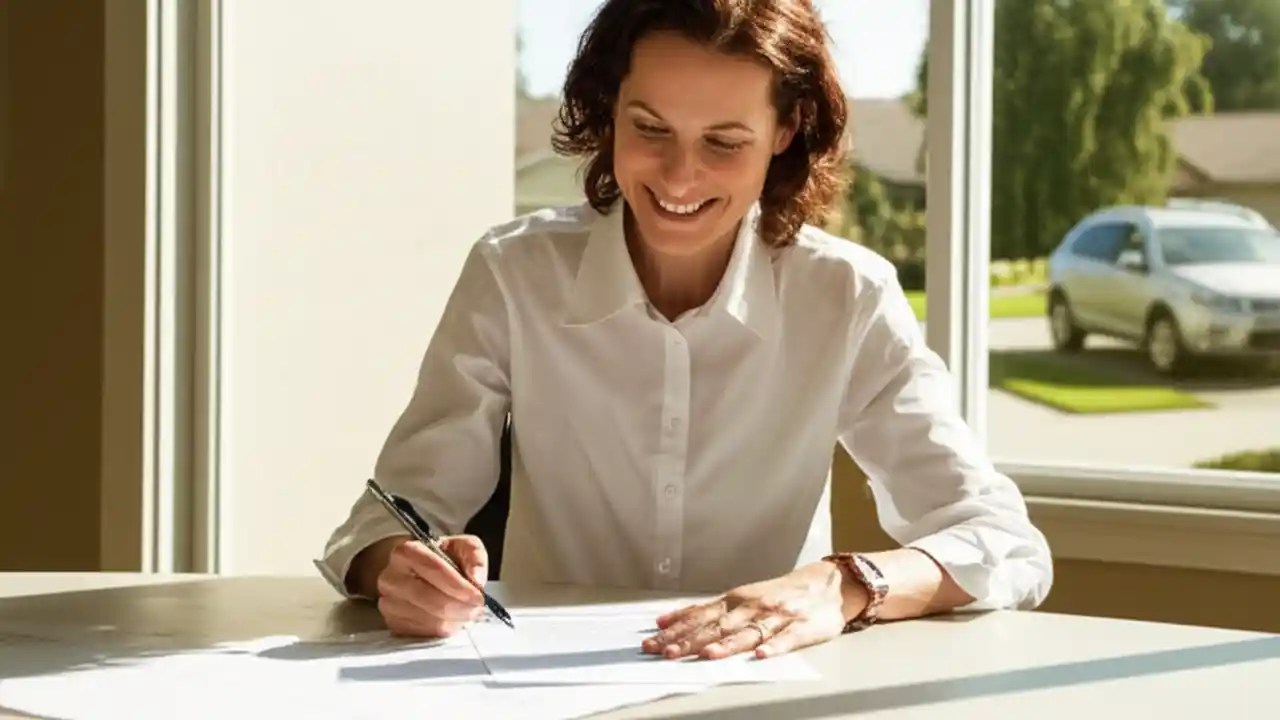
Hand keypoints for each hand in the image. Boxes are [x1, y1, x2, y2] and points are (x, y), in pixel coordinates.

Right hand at [357, 534, 489, 637]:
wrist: (414, 572)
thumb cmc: (440, 558)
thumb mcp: (462, 546)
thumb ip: (475, 556)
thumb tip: (477, 578)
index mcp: (406, 552)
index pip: (434, 569)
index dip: (459, 586)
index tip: (478, 596)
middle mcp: (391, 577)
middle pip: (431, 599)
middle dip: (460, 607)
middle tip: (477, 608)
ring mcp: (388, 602)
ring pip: (429, 619)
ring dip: (454, 619)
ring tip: (466, 612)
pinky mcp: (392, 623)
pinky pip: (423, 633)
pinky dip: (443, 629)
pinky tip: (451, 619)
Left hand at [641, 561, 866, 659]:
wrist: (825, 584)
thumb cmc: (779, 594)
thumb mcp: (740, 598)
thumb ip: (708, 610)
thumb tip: (667, 620)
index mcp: (735, 601)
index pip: (699, 616)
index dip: (675, 629)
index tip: (653, 640)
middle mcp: (752, 608)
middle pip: (716, 627)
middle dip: (690, 641)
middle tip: (666, 652)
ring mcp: (776, 618)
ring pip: (747, 633)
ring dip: (726, 644)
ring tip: (708, 655)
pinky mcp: (801, 628)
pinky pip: (787, 639)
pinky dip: (775, 647)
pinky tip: (762, 655)